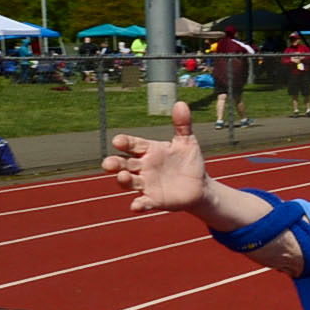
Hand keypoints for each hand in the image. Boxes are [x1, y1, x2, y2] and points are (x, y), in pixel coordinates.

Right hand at [101, 99, 210, 214]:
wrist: (201, 187)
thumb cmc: (190, 162)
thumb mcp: (187, 142)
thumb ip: (183, 125)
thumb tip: (181, 103)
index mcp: (149, 150)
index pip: (132, 144)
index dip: (124, 142)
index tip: (118, 141)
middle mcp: (143, 167)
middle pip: (123, 163)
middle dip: (115, 163)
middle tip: (109, 163)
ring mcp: (147, 184)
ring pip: (128, 182)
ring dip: (123, 180)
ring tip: (122, 177)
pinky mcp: (155, 199)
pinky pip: (144, 202)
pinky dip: (139, 205)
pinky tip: (135, 206)